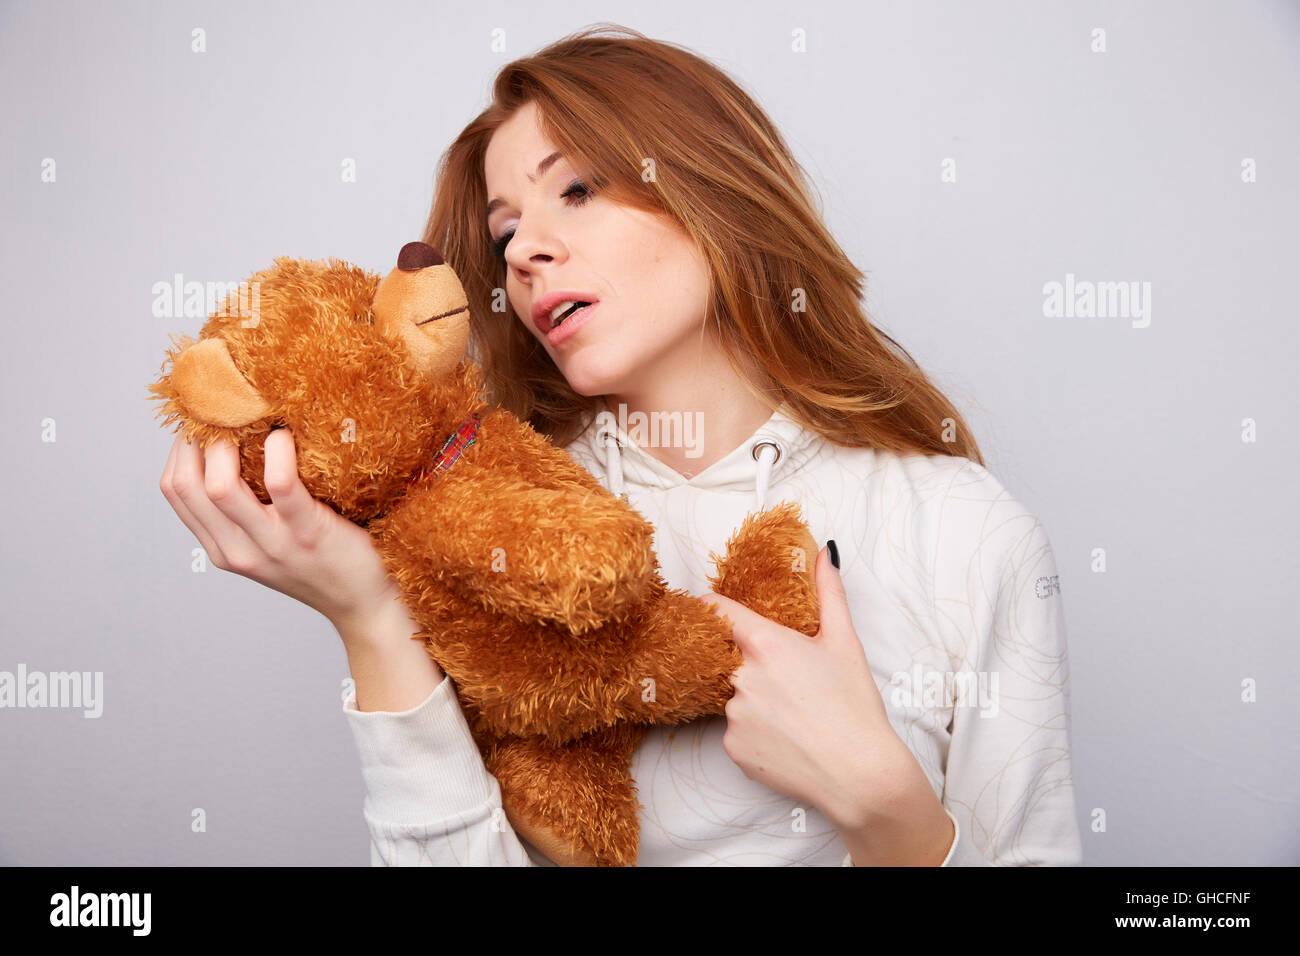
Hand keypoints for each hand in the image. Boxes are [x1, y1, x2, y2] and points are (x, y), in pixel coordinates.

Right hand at [158, 428, 400, 633]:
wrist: (367, 603)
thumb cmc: (325, 561)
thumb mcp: (271, 540)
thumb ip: (248, 507)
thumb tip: (237, 444)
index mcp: (223, 548)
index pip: (175, 489)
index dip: (180, 446)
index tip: (205, 418)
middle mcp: (238, 550)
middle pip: (186, 485)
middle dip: (196, 438)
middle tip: (227, 409)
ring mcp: (273, 544)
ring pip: (219, 487)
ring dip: (228, 444)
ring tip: (251, 420)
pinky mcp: (309, 534)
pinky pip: (281, 485)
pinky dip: (278, 453)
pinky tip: (284, 437)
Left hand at [699, 543, 952, 864]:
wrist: (860, 772)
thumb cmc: (854, 705)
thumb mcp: (844, 641)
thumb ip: (829, 591)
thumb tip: (824, 552)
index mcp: (764, 644)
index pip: (718, 611)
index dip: (715, 609)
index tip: (713, 610)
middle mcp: (740, 676)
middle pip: (729, 657)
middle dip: (750, 663)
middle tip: (786, 681)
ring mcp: (733, 714)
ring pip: (734, 696)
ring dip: (754, 700)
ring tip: (793, 715)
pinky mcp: (732, 747)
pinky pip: (736, 730)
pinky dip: (755, 732)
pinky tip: (785, 738)